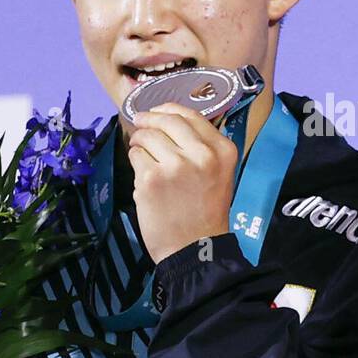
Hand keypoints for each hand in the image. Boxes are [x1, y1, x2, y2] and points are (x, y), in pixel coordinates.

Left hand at [128, 102, 237, 263]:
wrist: (195, 248)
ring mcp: (175, 166)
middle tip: (140, 124)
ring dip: (139, 142)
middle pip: (166, 120)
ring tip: (143, 155)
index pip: (190, 114)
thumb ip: (202, 146)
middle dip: (148, 119)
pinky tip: (144, 175)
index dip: (168, 109)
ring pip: (146, 136)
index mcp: (222, 150)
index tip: (157, 112)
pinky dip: (135, 162)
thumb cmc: (205, 211)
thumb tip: (168, 120)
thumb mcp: (218, 173)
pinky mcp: (151, 179)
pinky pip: (135, 156)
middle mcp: (201, 154)